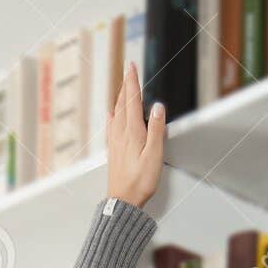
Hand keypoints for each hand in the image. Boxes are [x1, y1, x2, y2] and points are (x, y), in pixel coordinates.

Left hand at [105, 61, 164, 208]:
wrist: (123, 201)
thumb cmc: (140, 182)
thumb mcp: (154, 155)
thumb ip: (155, 129)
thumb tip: (157, 107)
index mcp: (132, 131)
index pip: (132, 100)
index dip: (132, 81)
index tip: (131, 66)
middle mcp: (121, 134)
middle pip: (122, 103)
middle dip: (126, 85)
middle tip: (128, 71)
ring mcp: (115, 142)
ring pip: (116, 113)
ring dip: (119, 98)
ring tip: (122, 88)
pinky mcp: (113, 151)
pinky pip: (111, 128)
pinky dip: (112, 116)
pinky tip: (110, 115)